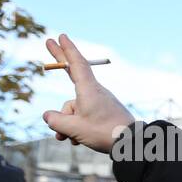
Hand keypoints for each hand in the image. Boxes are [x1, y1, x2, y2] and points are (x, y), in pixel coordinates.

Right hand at [40, 34, 136, 153]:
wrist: (132, 144)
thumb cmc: (104, 133)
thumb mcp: (74, 128)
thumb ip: (56, 121)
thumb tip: (48, 116)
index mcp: (89, 90)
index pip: (76, 64)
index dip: (67, 50)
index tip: (61, 36)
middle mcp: (94, 93)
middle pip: (73, 75)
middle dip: (59, 61)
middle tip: (49, 43)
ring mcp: (100, 103)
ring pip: (74, 108)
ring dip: (67, 123)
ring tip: (70, 138)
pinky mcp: (104, 114)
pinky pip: (84, 116)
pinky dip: (77, 127)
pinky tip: (78, 141)